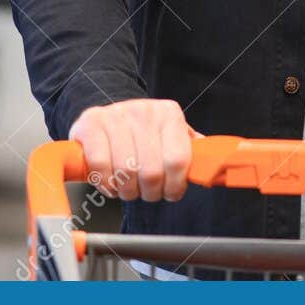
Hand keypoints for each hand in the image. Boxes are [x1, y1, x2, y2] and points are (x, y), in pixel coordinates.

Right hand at [69, 98, 198, 201]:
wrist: (107, 115)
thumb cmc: (142, 133)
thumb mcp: (170, 137)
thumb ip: (191, 152)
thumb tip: (214, 168)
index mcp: (168, 114)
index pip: (178, 161)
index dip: (174, 186)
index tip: (170, 192)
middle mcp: (143, 111)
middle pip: (151, 172)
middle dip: (149, 192)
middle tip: (147, 192)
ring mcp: (115, 115)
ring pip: (126, 172)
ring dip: (127, 191)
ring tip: (128, 187)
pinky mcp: (90, 124)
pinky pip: (101, 166)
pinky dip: (106, 184)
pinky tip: (110, 182)